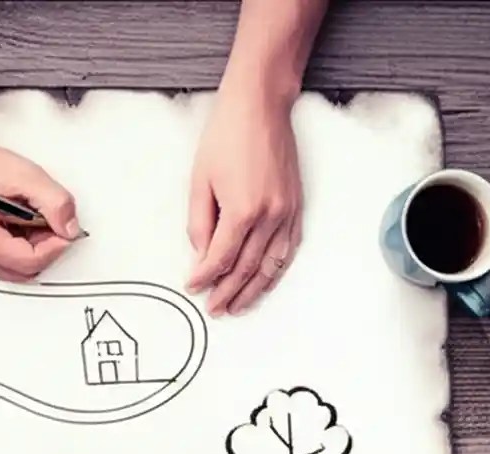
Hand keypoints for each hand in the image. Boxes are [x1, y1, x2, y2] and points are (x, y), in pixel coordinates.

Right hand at [0, 133, 81, 281]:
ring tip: (20, 216)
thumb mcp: (23, 175)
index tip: (63, 226)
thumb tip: (70, 229)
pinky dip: (11, 248)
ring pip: (11, 271)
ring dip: (26, 249)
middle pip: (22, 272)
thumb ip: (55, 202)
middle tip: (43, 218)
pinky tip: (7, 224)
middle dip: (41, 248)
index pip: (30, 261)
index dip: (55, 245)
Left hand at [186, 86, 302, 315]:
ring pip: (272, 265)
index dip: (204, 277)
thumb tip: (201, 255)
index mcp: (242, 211)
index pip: (221, 258)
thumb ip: (199, 223)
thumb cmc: (226, 138)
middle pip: (247, 268)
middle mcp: (270, 217)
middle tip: (214, 308)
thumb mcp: (200, 181)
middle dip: (228, 292)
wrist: (260, 108)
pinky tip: (265, 281)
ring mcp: (287, 213)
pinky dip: (277, 270)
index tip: (192, 287)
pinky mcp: (296, 206)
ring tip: (238, 306)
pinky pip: (289, 249)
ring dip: (254, 290)